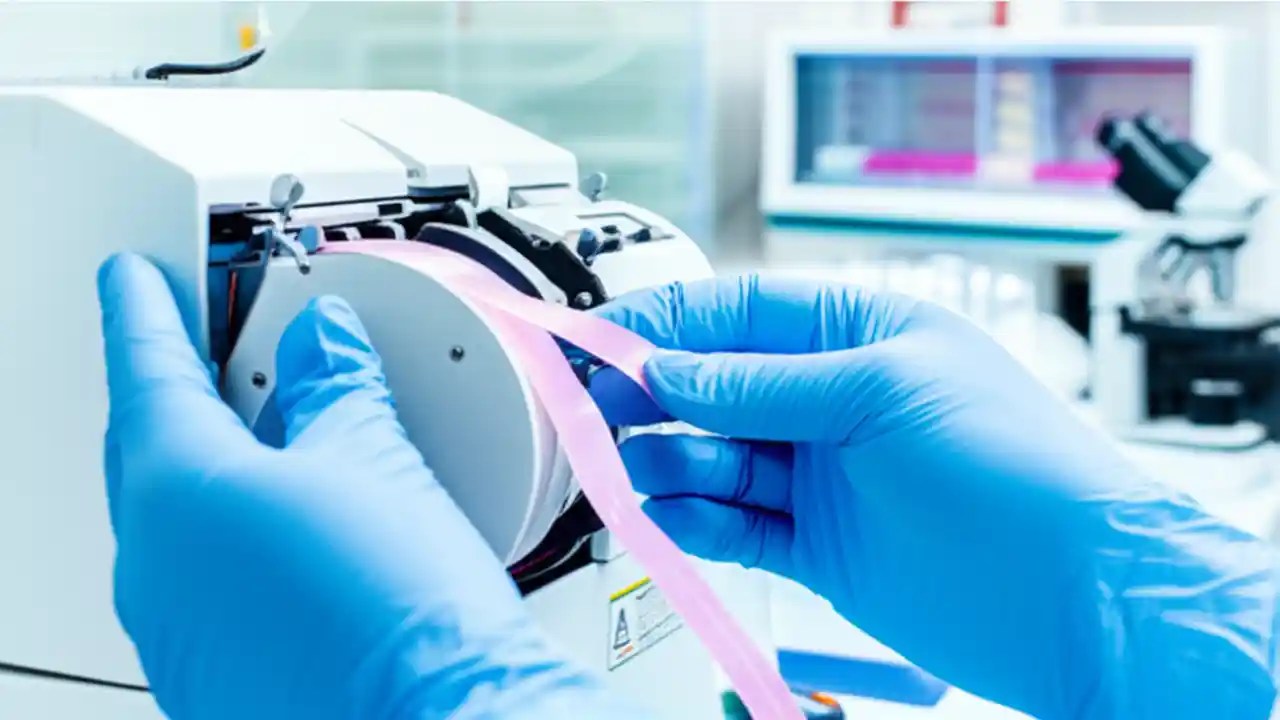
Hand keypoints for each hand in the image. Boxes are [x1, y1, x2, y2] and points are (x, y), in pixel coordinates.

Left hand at [98, 254, 638, 719]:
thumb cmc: (403, 610)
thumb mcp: (374, 461)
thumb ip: (337, 386)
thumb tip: (326, 345)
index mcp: (177, 492)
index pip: (146, 371)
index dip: (142, 310)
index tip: (133, 279)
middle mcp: (153, 567)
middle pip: (146, 445)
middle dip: (174, 386)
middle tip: (201, 342)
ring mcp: (175, 632)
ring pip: (171, 521)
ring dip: (208, 468)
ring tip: (265, 434)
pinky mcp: (211, 677)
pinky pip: (198, 582)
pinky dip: (228, 539)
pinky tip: (285, 528)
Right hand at [591, 274, 1279, 719]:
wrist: (1071, 595)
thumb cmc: (1014, 468)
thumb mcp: (877, 393)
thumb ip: (761, 385)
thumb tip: (670, 366)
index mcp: (856, 335)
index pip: (734, 315)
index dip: (662, 325)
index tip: (600, 341)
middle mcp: (832, 401)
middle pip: (711, 387)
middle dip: (652, 396)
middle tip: (598, 411)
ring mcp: (821, 476)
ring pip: (713, 458)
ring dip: (668, 463)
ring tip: (641, 474)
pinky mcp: (814, 545)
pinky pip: (731, 524)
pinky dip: (694, 521)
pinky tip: (670, 517)